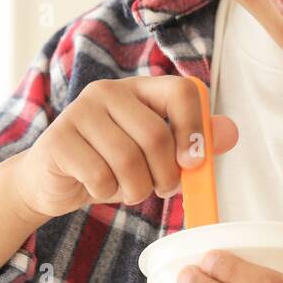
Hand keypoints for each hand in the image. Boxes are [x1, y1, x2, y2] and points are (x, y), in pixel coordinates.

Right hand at [11, 76, 238, 219]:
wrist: (51, 181)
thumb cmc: (109, 164)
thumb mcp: (154, 154)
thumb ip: (192, 141)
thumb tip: (230, 133)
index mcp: (139, 89)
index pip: (181, 91)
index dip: (194, 128)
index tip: (192, 162)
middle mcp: (109, 92)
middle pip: (156, 135)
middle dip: (165, 175)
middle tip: (159, 189)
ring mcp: (79, 112)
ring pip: (128, 160)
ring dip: (135, 189)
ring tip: (126, 189)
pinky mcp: (58, 139)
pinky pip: (99, 176)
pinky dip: (106, 193)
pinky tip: (96, 187)